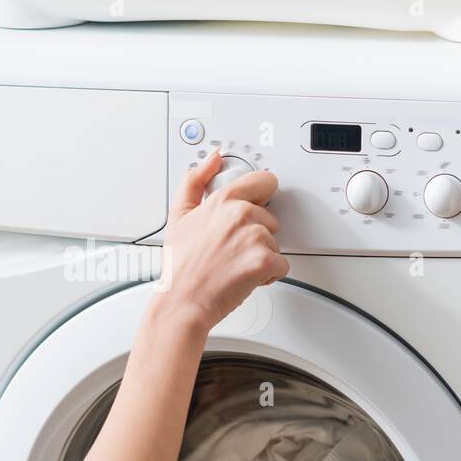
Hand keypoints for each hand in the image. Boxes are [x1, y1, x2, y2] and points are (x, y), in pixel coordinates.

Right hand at [156, 151, 288, 333]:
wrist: (182, 301)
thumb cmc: (180, 265)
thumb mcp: (179, 215)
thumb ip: (195, 181)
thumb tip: (213, 158)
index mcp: (223, 200)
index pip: (264, 181)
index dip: (262, 196)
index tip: (255, 205)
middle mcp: (241, 214)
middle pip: (270, 218)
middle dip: (256, 234)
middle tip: (231, 248)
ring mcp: (254, 237)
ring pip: (276, 243)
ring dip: (261, 256)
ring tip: (234, 264)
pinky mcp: (264, 261)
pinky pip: (282, 265)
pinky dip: (268, 275)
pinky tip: (244, 277)